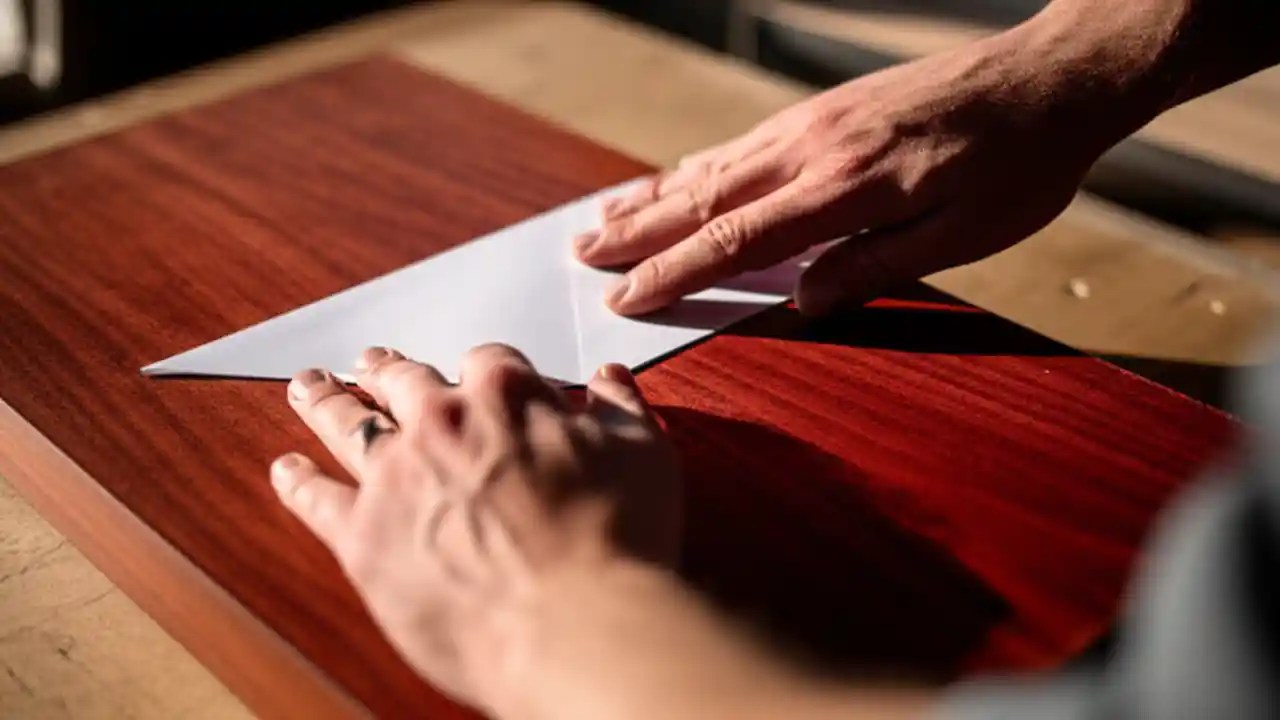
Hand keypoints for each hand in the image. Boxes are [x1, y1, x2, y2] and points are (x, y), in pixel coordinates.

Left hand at [268, 345, 679, 710]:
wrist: (578, 625)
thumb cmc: (621, 542)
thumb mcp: (645, 455)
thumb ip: (622, 408)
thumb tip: (609, 380)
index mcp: (507, 395)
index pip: (485, 362)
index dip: (482, 372)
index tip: (476, 379)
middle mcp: (441, 422)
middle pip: (403, 381)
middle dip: (388, 370)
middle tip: (373, 363)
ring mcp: (395, 477)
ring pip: (347, 422)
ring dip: (326, 399)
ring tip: (309, 385)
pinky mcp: (364, 537)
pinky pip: (317, 499)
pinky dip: (297, 481)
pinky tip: (285, 469)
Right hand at [575, 22, 1121, 315]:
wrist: (1049, 77)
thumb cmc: (1019, 165)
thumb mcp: (963, 236)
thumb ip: (875, 267)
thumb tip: (802, 300)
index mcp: (846, 187)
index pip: (736, 239)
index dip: (674, 271)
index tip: (624, 296)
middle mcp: (814, 148)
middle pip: (703, 196)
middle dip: (636, 232)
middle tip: (580, 256)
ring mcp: (813, 122)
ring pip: (711, 165)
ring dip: (651, 196)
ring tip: (601, 219)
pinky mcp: (824, 110)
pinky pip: (740, 143)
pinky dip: (693, 166)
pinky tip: (673, 179)